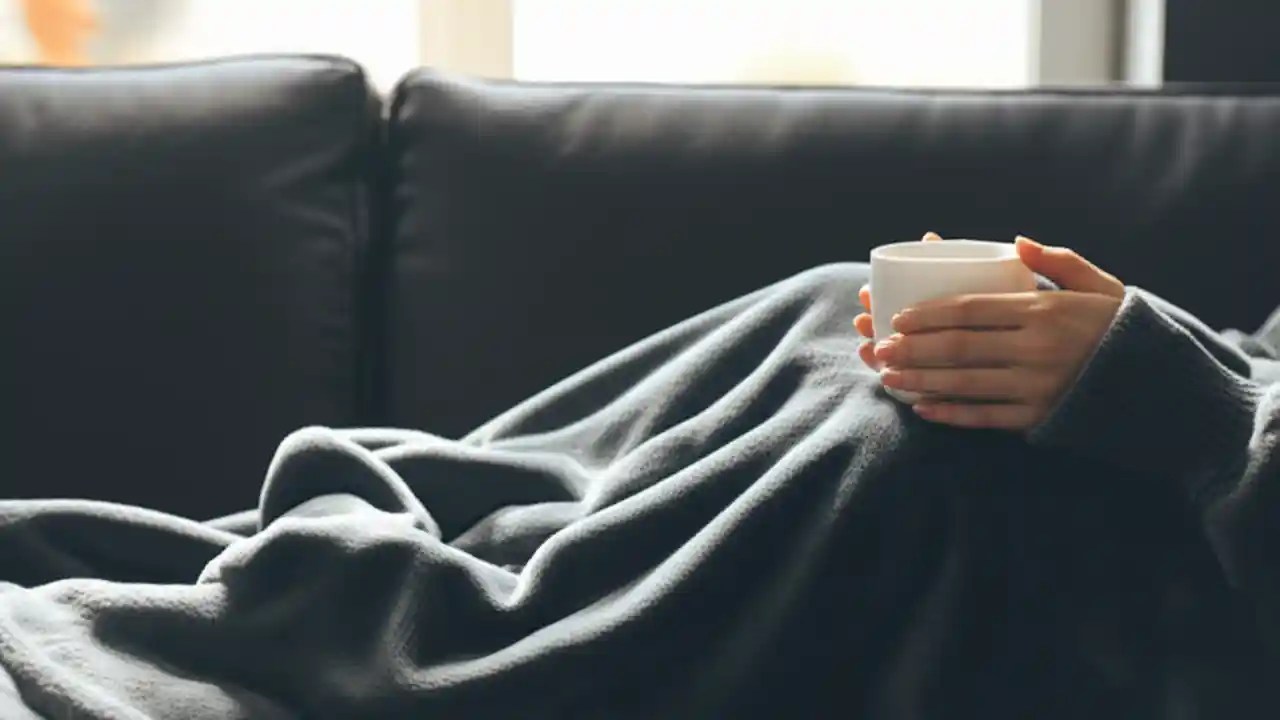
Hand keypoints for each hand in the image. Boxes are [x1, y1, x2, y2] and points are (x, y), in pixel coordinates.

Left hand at [855, 235, 1124, 430]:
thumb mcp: (1099, 286)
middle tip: (878, 347)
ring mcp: (1037, 386)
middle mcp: (1037, 348)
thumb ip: (1058, 261)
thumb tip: (1017, 241)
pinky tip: (922, 408)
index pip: (971, 308)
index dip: (928, 313)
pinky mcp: (1040, 418)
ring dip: (919, 379)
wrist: (1162, 384)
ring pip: (964, 382)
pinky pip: (985, 417)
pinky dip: (950, 413)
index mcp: (1044, 310)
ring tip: (887, 375)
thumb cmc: (1119, 327)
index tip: (895, 316)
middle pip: (958, 347)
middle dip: (912, 347)